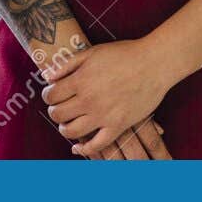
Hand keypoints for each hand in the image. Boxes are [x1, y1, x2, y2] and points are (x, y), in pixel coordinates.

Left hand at [40, 39, 173, 156]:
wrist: (154, 63)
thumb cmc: (124, 54)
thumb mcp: (92, 52)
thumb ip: (67, 64)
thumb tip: (47, 77)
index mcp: (81, 80)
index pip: (51, 95)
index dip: (48, 95)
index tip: (53, 93)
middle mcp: (89, 100)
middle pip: (58, 114)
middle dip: (55, 111)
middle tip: (60, 106)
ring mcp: (103, 115)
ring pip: (72, 132)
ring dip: (65, 128)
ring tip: (68, 122)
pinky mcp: (118, 126)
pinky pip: (96, 145)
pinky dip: (83, 149)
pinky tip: (78, 147)